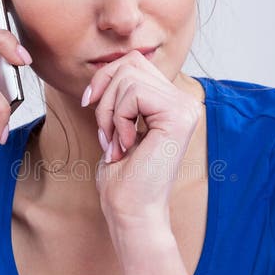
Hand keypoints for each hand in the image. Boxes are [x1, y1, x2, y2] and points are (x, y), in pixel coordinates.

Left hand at [83, 51, 202, 228]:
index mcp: (173, 102)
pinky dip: (118, 119)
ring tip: (115, 143)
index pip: (134, 62)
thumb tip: (113, 64)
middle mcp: (186, 101)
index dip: (105, 79)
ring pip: (128, 78)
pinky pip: (133, 93)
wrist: (132, 211)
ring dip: (109, 112)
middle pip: (130, 63)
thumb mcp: (119, 123)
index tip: (89, 104)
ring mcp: (185, 108)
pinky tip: (126, 145)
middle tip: (106, 133)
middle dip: (104, 95)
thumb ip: (123, 94)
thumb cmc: (123, 176)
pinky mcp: (178, 116)